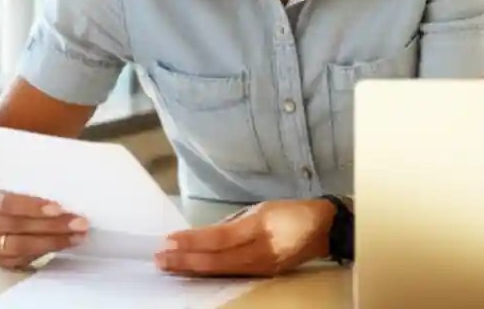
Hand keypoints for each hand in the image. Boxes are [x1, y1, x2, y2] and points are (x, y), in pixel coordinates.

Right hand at [0, 188, 89, 269]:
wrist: (0, 213)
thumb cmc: (14, 192)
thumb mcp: (17, 184)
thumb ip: (32, 185)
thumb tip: (66, 183)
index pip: (7, 203)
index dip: (32, 206)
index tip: (59, 208)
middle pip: (17, 226)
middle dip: (52, 225)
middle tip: (80, 222)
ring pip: (21, 246)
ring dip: (54, 241)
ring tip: (79, 235)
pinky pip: (24, 259)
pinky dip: (49, 251)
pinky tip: (68, 243)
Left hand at [154, 199, 335, 276]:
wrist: (324, 229)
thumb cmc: (291, 212)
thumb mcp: (261, 208)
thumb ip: (233, 223)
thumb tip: (203, 235)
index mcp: (260, 227)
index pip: (219, 238)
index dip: (192, 241)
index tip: (168, 240)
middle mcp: (261, 251)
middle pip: (217, 260)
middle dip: (185, 260)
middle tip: (159, 259)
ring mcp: (262, 267)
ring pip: (221, 272)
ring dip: (192, 269)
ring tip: (169, 266)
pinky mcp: (264, 275)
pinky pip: (231, 275)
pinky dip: (209, 273)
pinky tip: (193, 271)